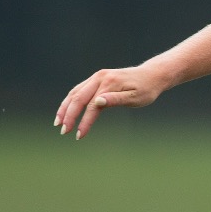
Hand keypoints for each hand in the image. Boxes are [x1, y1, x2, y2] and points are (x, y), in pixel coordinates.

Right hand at [55, 62, 170, 137]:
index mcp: (109, 84)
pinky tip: (66, 111)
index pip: (92, 106)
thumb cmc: (146, 89)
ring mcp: (97, 77)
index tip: (79, 136)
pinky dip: (70, 101)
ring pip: (75, 93)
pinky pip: (79, 90)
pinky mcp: (96, 79)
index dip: (84, 122)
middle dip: (69, 115)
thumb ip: (116, 100)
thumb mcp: (136, 98)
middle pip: (78, 98)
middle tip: (63, 131)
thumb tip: (97, 102)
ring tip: (58, 123)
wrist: (152, 75)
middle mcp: (100, 78)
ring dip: (65, 107)